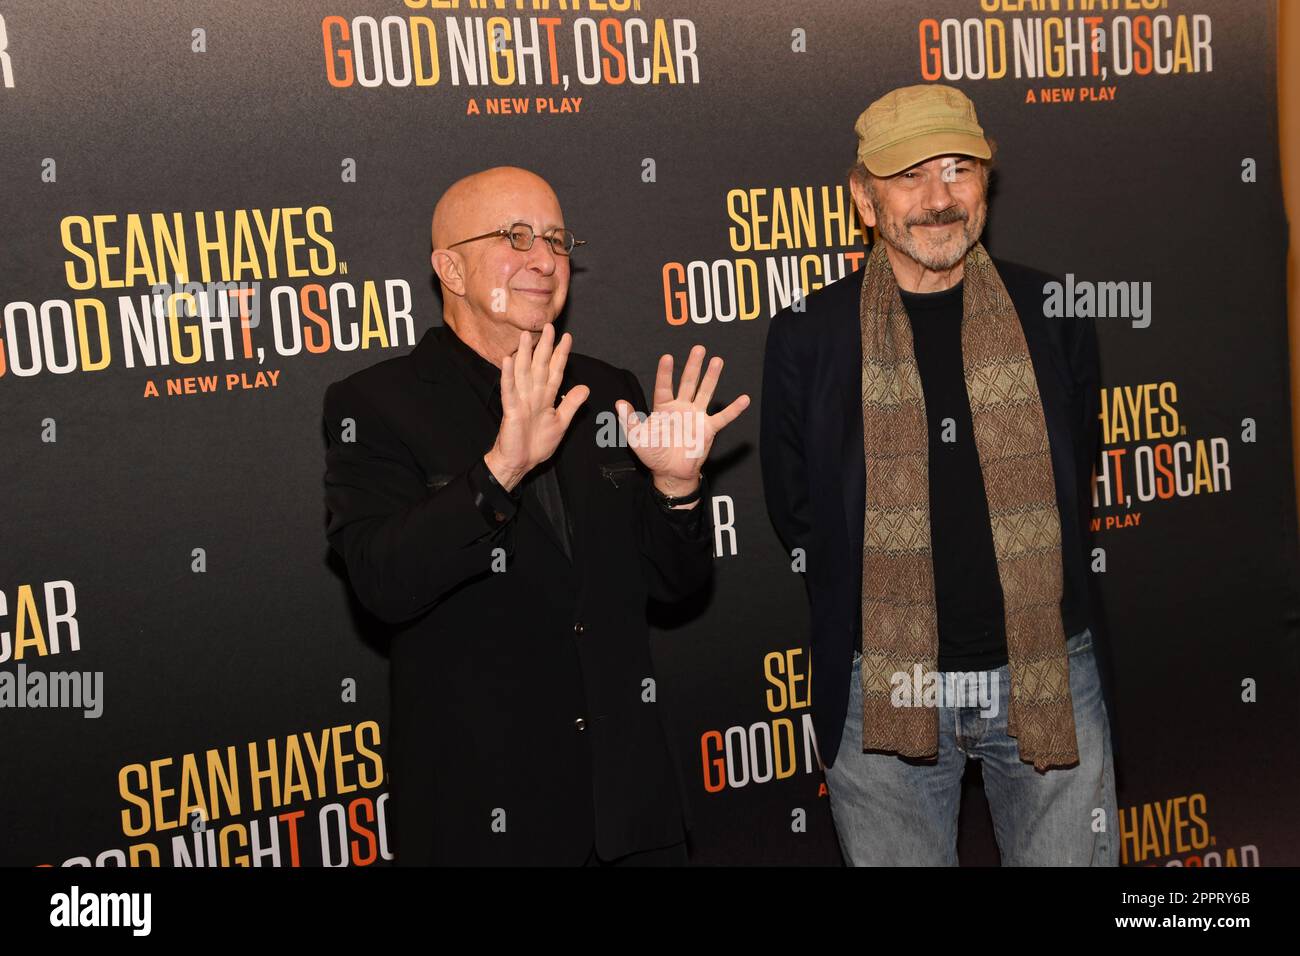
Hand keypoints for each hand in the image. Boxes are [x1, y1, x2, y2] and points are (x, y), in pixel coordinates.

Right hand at [485, 324, 588, 491]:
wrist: (520, 462)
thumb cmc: (537, 444)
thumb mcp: (561, 423)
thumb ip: (571, 405)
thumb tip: (585, 387)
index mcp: (546, 397)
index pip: (555, 371)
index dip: (561, 354)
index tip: (568, 338)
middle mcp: (533, 394)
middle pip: (539, 366)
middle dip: (545, 346)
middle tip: (549, 326)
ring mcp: (521, 400)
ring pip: (523, 373)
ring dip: (525, 354)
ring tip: (526, 336)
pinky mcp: (510, 409)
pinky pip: (509, 390)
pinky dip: (508, 375)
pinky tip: (507, 360)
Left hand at [614, 345, 749, 492]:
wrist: (670, 472)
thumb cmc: (653, 454)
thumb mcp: (636, 437)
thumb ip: (629, 420)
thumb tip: (619, 403)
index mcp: (663, 407)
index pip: (664, 386)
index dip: (665, 372)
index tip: (667, 357)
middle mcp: (681, 407)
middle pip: (688, 382)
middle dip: (693, 365)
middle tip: (699, 348)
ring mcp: (696, 416)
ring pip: (705, 393)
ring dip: (711, 377)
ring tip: (717, 361)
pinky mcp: (708, 429)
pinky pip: (723, 418)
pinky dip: (734, 410)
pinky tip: (744, 399)